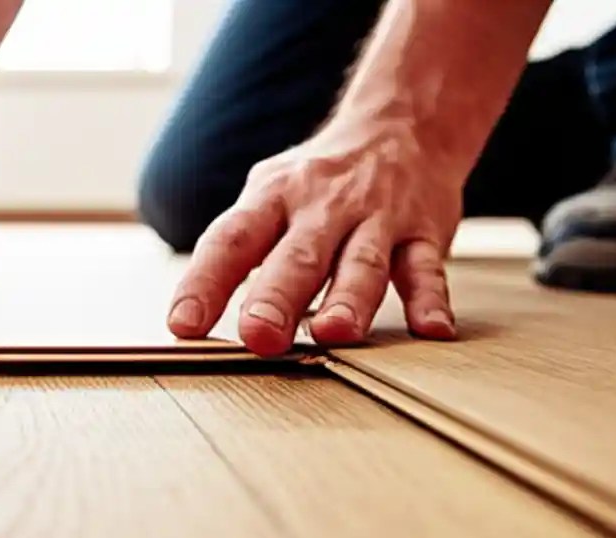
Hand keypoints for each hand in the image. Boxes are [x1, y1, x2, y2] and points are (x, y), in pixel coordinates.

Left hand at [166, 118, 463, 355]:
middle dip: (276, 297)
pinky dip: (432, 300)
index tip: (183, 325)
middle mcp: (322, 206)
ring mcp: (376, 217)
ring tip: (335, 333)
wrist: (402, 124)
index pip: (230, 240)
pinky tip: (431, 330)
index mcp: (272, 198)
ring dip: (350, 299)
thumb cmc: (317, 183)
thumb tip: (192, 320)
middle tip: (258, 336)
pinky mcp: (425, 230)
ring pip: (363, 262)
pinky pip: (427, 267)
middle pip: (297, 255)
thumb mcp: (267, 199)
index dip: (204, 282)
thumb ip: (239, 256)